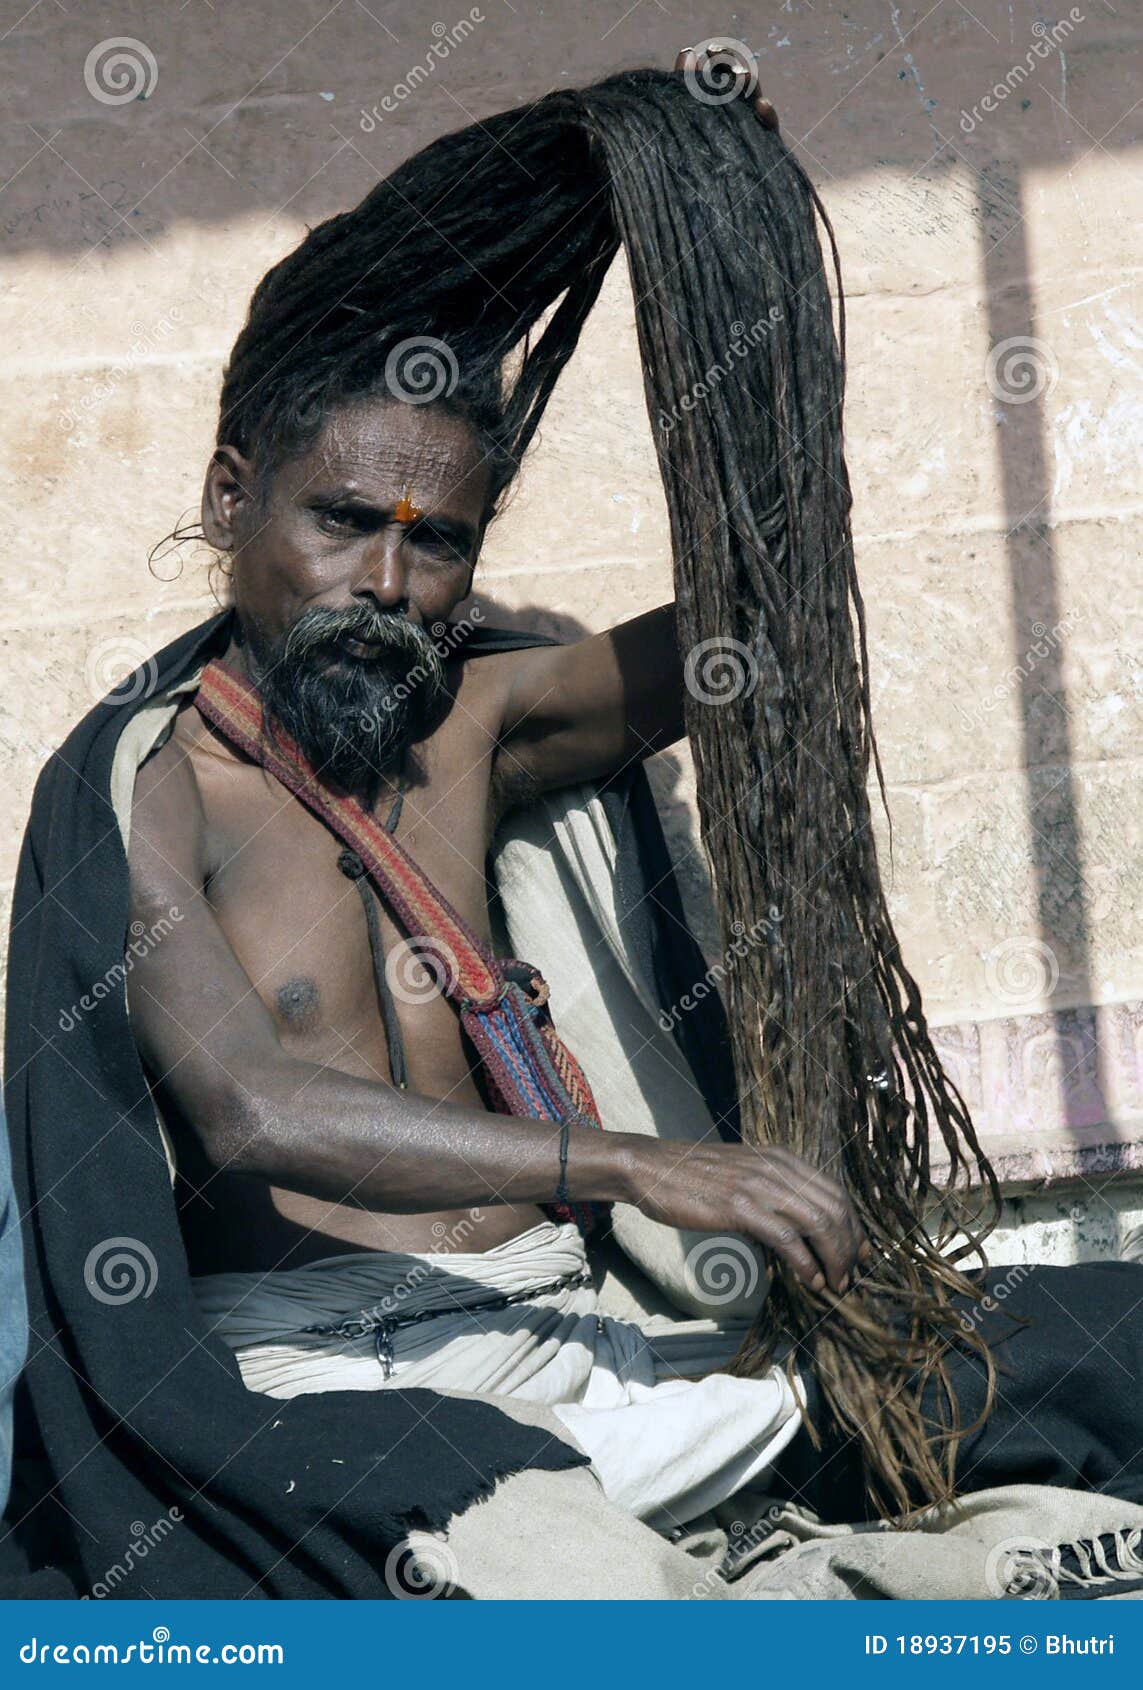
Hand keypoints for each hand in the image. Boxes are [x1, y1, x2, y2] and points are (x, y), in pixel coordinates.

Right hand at [625, 1140, 869, 1293]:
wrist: (651, 1167)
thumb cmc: (691, 1175)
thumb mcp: (742, 1174)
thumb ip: (771, 1192)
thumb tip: (795, 1230)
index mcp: (781, 1158)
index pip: (835, 1191)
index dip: (854, 1226)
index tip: (860, 1252)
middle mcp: (777, 1167)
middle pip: (835, 1208)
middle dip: (850, 1246)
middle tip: (850, 1276)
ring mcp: (759, 1185)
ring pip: (819, 1222)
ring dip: (834, 1259)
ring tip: (834, 1284)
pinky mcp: (741, 1206)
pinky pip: (787, 1237)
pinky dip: (805, 1263)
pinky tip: (809, 1280)